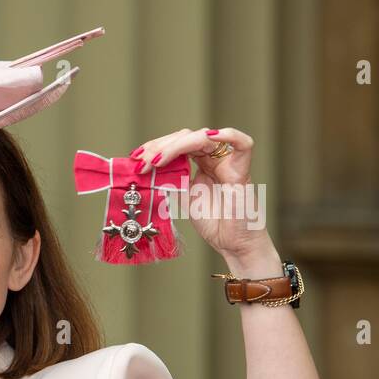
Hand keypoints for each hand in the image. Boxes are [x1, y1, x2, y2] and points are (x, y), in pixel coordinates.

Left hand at [132, 126, 273, 266]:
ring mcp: (227, 163)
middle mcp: (214, 159)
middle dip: (161, 146)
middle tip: (141, 161)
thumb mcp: (181, 197)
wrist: (231, 243)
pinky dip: (228, 135)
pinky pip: (243, 145)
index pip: (178, 144)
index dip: (156, 147)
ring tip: (157, 160)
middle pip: (187, 137)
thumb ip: (170, 179)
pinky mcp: (241, 171)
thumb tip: (146, 166)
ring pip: (204, 138)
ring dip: (176, 145)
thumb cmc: (212, 222)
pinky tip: (208, 137)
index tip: (135, 158)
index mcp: (201, 163)